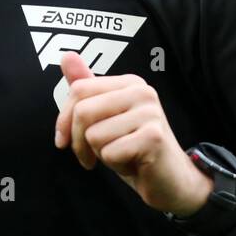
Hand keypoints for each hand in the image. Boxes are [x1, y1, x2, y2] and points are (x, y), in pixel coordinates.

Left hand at [53, 52, 212, 217]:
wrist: (170, 180)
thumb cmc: (133, 148)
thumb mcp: (104, 117)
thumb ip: (86, 87)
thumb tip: (67, 55)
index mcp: (129, 83)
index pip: (78, 89)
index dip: (64, 120)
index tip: (65, 140)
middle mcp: (142, 92)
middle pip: (82, 111)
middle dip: (78, 142)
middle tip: (90, 157)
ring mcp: (150, 113)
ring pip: (94, 135)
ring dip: (100, 154)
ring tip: (121, 155)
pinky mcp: (153, 138)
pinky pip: (109, 153)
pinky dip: (114, 165)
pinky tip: (132, 163)